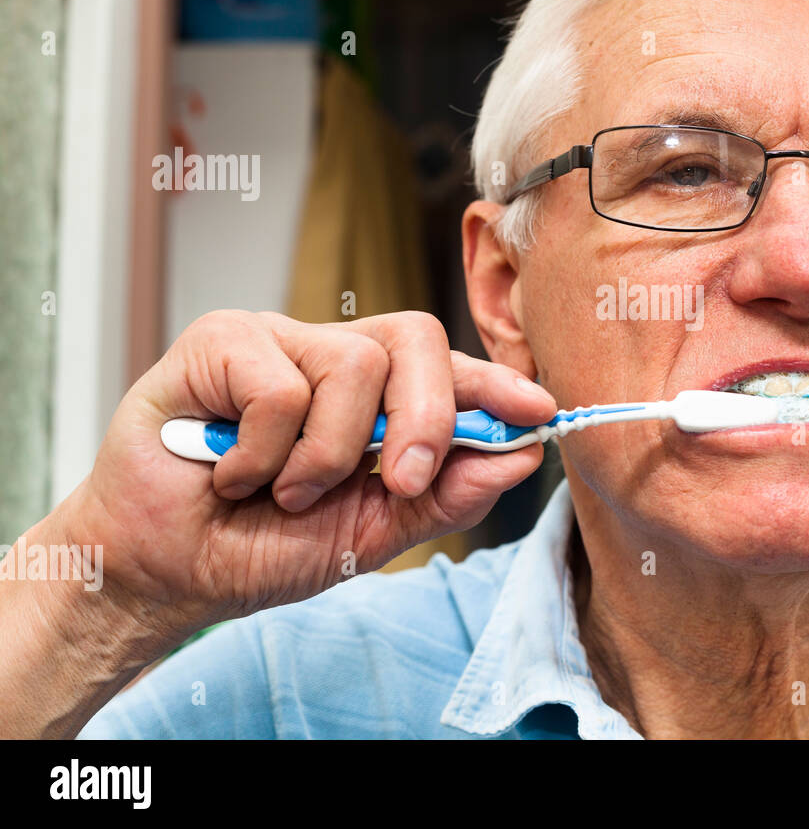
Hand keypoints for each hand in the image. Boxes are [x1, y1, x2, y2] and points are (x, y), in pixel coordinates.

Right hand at [67, 309, 554, 640]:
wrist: (166, 572)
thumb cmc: (261, 546)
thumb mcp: (369, 534)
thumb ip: (442, 495)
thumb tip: (518, 455)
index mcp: (373, 397)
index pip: (447, 369)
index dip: (495, 386)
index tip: (539, 412)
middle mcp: (331, 355)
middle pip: (417, 338)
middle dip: (428, 416)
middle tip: (400, 480)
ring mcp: (279, 340)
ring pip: (355, 364)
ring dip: (325, 456)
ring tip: (282, 492)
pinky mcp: (221, 340)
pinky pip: (283, 384)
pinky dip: (265, 451)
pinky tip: (232, 471)